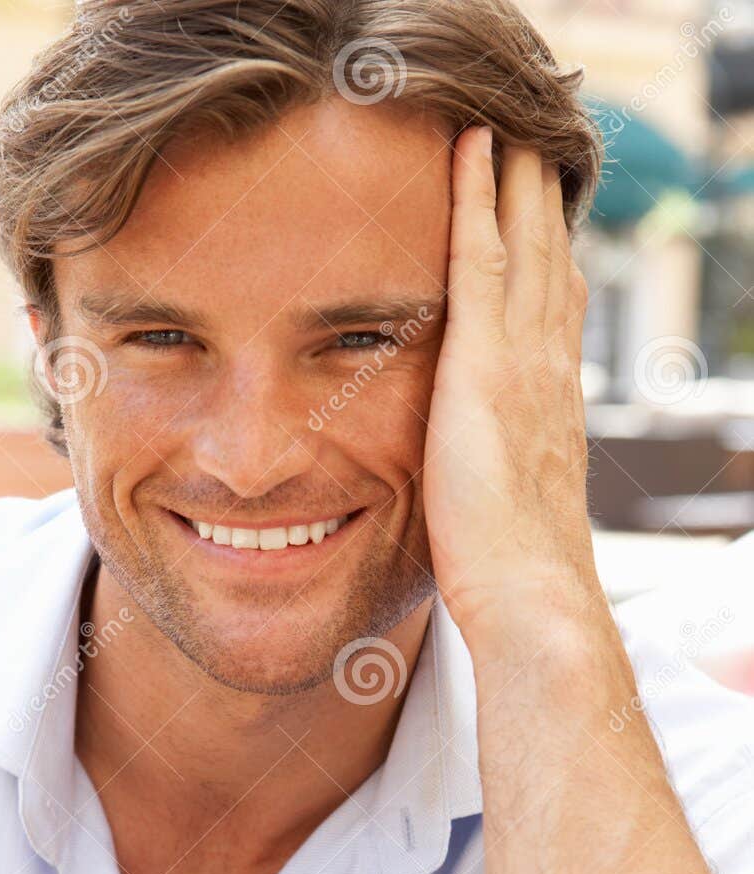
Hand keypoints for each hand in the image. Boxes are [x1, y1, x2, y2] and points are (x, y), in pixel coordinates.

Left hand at [422, 127, 597, 650]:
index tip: (545, 222)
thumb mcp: (506, 512)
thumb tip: (482, 482)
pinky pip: (480, 258)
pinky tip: (468, 151)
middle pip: (550, 263)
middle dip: (542, 205)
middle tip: (536, 147)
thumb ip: (497, 478)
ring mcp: (522, 362)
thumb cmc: (511, 579)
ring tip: (507, 128)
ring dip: (516, 180)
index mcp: (552, 406)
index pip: (554, 313)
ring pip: (524, 243)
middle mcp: (550, 371)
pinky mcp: (484, 365)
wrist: (531, 596)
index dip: (551, 261)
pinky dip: (476, 199)